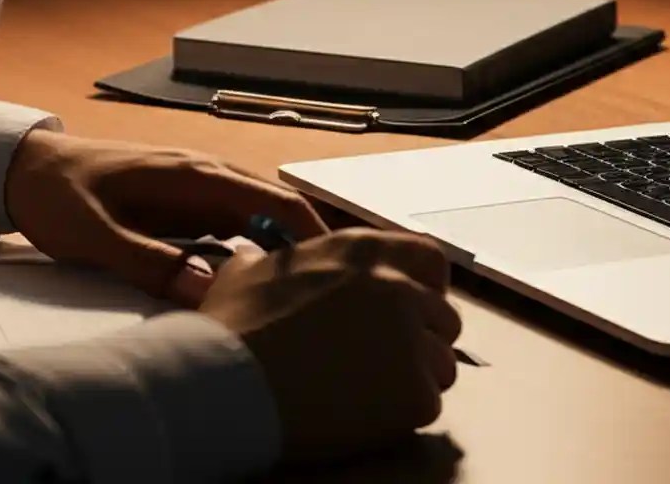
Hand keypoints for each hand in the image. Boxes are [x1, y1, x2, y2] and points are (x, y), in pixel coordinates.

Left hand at [5, 129, 327, 304]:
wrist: (26, 169)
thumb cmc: (58, 196)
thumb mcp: (94, 235)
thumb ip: (149, 263)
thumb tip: (208, 291)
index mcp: (195, 176)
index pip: (276, 200)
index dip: (311, 234)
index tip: (334, 270)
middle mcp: (209, 177)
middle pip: (280, 208)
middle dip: (308, 246)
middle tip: (326, 293)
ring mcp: (201, 189)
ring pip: (262, 218)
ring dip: (282, 251)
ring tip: (298, 296)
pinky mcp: (190, 204)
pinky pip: (237, 226)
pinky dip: (255, 252)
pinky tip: (254, 286)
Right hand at [200, 228, 460, 461]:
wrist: (226, 384)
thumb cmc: (231, 328)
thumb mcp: (247, 272)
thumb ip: (271, 260)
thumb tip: (258, 255)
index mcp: (365, 253)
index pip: (430, 260)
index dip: (427, 286)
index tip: (415, 307)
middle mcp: (399, 288)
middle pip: (444, 316)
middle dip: (424, 339)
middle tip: (389, 361)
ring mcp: (411, 340)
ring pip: (442, 364)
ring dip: (416, 378)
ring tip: (372, 393)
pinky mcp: (414, 392)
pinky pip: (428, 404)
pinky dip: (403, 414)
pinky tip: (365, 415)